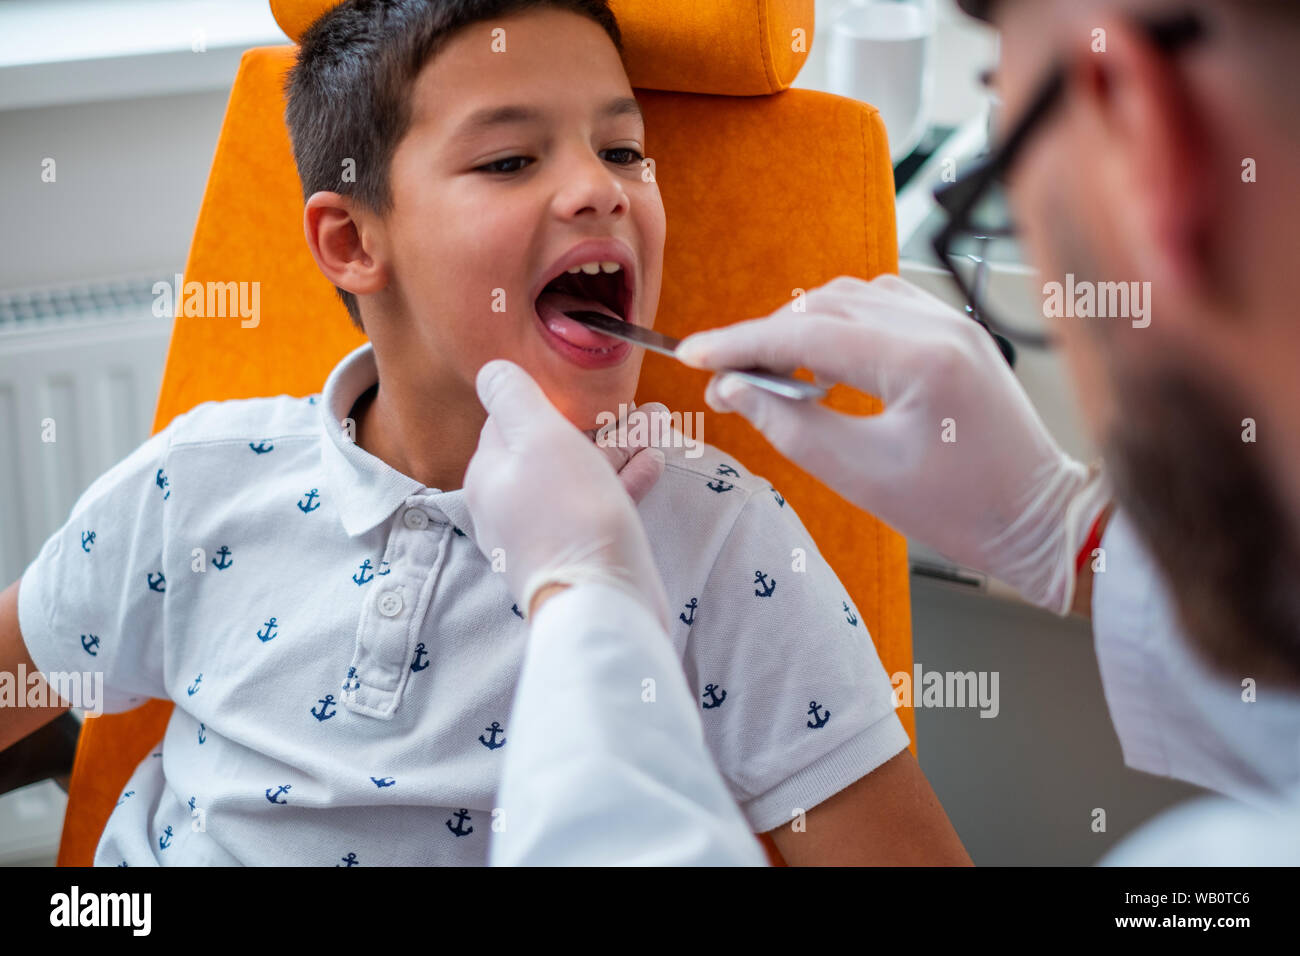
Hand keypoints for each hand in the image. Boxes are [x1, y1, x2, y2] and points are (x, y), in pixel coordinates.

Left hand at [464, 360, 671, 630]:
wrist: (599, 602)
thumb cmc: (568, 513)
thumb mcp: (538, 436)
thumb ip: (514, 396)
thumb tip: (492, 372)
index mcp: (489, 474)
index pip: (510, 418)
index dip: (551, 398)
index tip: (585, 386)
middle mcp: (508, 504)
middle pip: (552, 447)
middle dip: (597, 423)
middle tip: (640, 404)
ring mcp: (542, 532)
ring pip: (582, 475)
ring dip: (620, 447)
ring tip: (659, 423)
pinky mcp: (575, 554)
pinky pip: (598, 506)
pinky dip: (624, 482)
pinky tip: (653, 463)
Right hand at [674, 274, 1108, 614]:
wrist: (1039, 520)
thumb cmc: (960, 511)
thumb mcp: (862, 476)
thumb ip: (789, 426)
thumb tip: (731, 389)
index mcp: (921, 359)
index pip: (807, 332)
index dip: (740, 343)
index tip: (692, 354)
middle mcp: (939, 324)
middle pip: (825, 305)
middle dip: (767, 336)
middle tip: (726, 377)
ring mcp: (952, 321)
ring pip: (851, 297)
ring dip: (802, 325)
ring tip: (769, 371)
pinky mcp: (955, 331)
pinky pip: (882, 305)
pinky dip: (839, 323)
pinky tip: (820, 359)